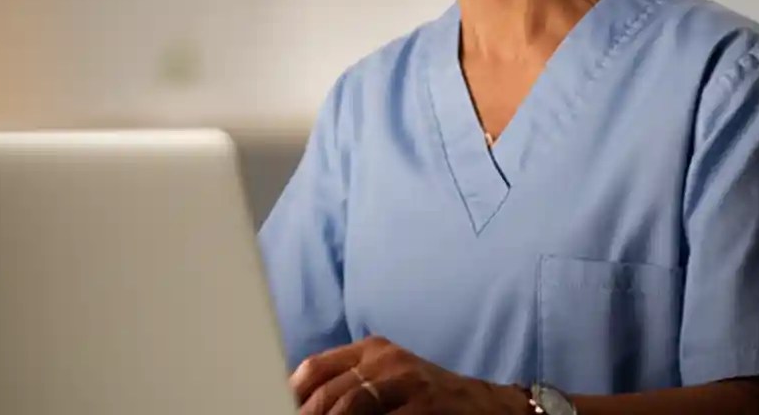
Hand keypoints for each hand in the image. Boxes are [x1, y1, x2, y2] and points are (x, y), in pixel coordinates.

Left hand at [289, 335, 528, 413]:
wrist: (484, 406)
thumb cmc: (426, 399)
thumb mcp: (385, 384)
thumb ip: (347, 388)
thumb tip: (297, 403)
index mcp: (370, 350)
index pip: (315, 367)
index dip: (292, 393)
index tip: (273, 407)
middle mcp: (386, 358)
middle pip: (328, 390)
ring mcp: (407, 379)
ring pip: (350, 406)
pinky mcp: (426, 401)